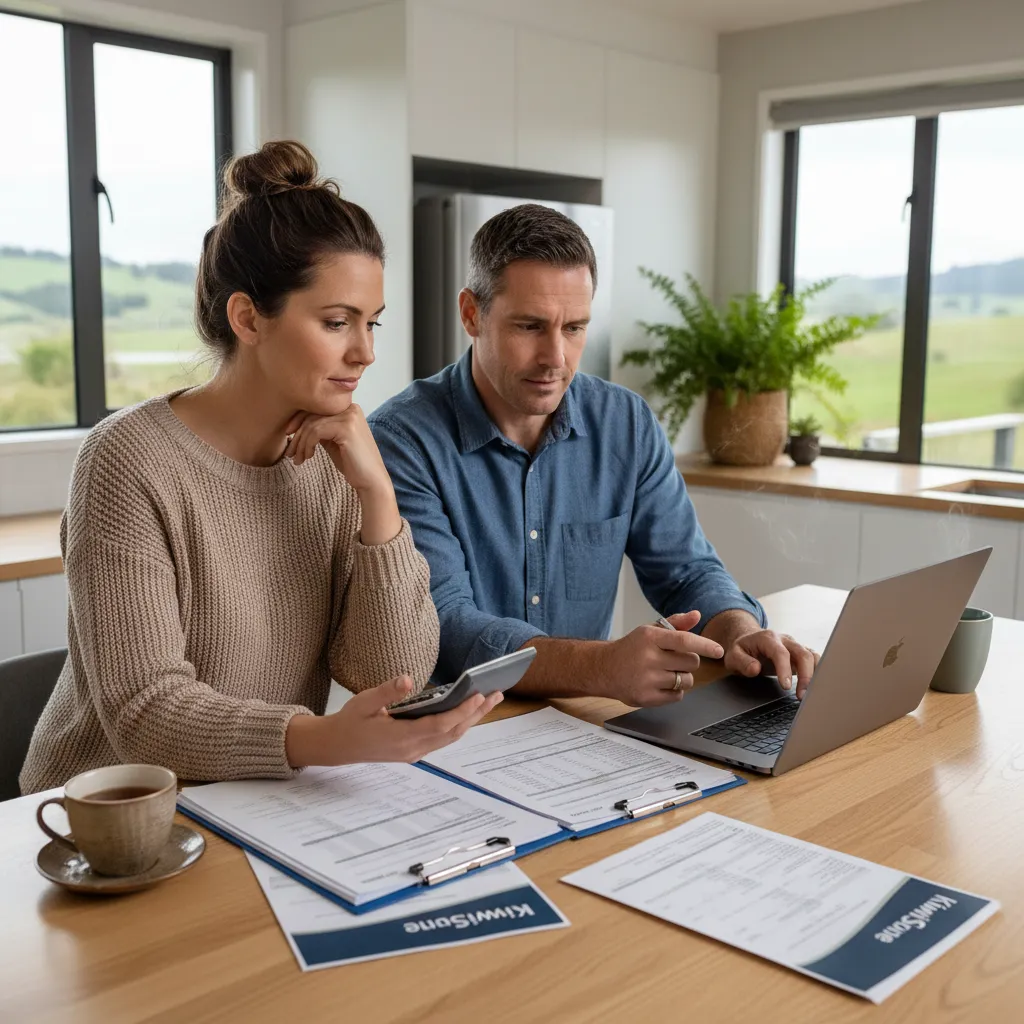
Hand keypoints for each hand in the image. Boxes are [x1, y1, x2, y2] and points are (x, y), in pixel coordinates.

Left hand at [284, 405, 390, 493]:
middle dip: (297, 434)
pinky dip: (307, 445)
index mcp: (349, 408)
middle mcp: (350, 408)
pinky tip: (308, 457)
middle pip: (312, 415)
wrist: (371, 480)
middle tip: (289, 452)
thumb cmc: (352, 463)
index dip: (298, 420)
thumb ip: (320, 429)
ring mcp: (349, 417)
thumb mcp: (333, 441)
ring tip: (297, 459)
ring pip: (312, 425)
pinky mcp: (346, 428)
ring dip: (300, 444)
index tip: (288, 435)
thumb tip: (296, 424)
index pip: (316, 408)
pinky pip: (316, 432)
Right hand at [286, 676, 503, 766]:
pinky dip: (458, 725)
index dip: (462, 711)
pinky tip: (467, 711)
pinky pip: (442, 739)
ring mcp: (414, 753)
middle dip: (476, 713)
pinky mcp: (413, 752)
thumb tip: (408, 680)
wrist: (336, 746)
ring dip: (471, 719)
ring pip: (450, 737)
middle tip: (497, 694)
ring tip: (489, 700)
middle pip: (452, 732)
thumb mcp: (363, 701)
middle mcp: (412, 749)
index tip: (479, 695)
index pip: (440, 725)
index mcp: (401, 737)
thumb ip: (386, 691)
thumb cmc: (350, 721)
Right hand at [599, 611, 724, 707]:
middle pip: (691, 662)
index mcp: (649, 637)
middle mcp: (647, 658)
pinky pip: (677, 696)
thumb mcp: (649, 631)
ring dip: (682, 677)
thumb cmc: (631, 648)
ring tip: (665, 672)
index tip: (719, 650)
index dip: (704, 645)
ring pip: (686, 680)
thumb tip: (697, 615)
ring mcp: (646, 679)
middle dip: (689, 661)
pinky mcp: (645, 698)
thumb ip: (675, 623)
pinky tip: (660, 683)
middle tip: (674, 660)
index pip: (684, 640)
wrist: (604, 668)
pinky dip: (674, 691)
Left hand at [723, 630, 819, 698]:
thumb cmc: (741, 649)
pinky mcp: (800, 653)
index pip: (781, 653)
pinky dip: (818, 672)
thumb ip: (742, 662)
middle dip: (806, 675)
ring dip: (814, 675)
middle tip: (802, 696)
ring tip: (809, 694)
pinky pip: (814, 660)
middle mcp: (785, 640)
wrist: (747, 639)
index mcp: (768, 638)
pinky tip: (815, 687)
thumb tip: (755, 669)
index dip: (785, 669)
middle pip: (803, 654)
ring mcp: (795, 646)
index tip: (786, 686)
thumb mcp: (733, 656)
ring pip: (812, 656)